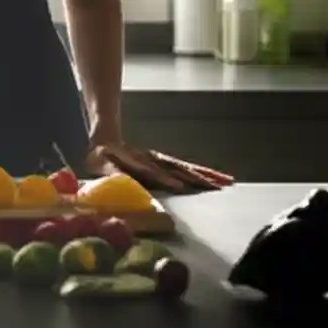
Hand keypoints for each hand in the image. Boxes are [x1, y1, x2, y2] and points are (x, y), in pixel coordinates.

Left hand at [83, 143, 234, 192]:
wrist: (107, 140)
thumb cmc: (101, 157)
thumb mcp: (100, 163)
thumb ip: (111, 170)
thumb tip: (119, 177)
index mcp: (140, 163)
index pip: (156, 172)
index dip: (166, 179)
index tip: (179, 186)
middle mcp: (156, 161)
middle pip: (179, 169)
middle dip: (198, 178)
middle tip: (218, 187)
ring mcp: (163, 162)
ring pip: (188, 168)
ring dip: (207, 175)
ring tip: (228, 182)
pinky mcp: (166, 164)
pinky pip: (188, 169)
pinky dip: (204, 174)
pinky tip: (219, 179)